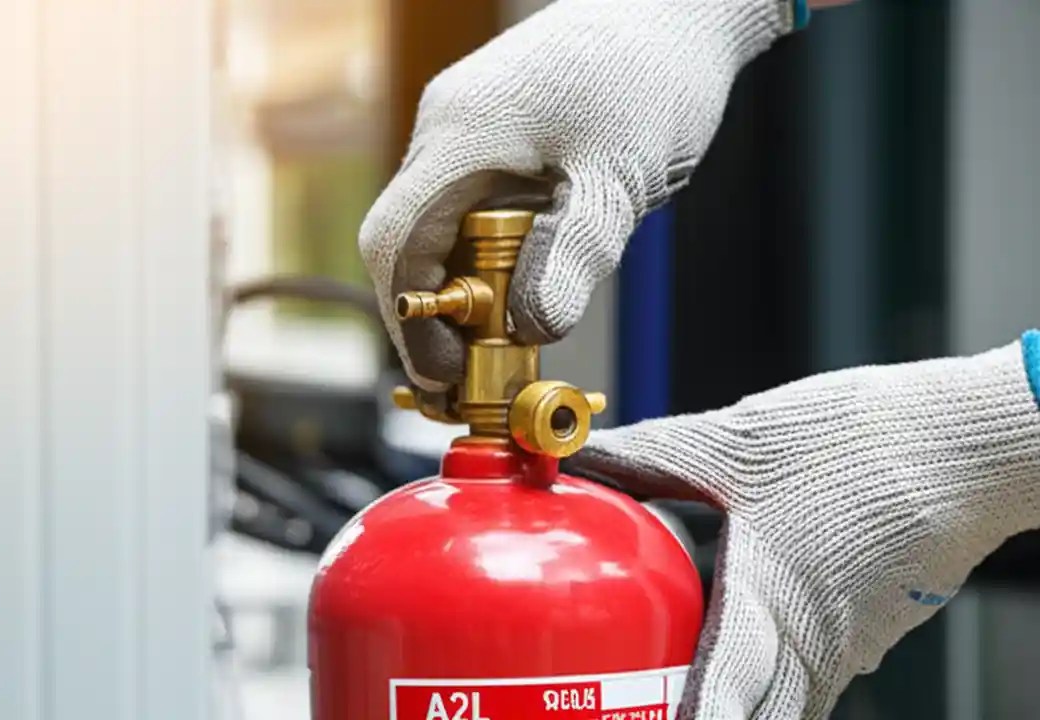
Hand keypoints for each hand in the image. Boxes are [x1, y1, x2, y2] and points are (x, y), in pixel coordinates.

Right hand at [359, 0, 795, 390]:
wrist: (682, 6)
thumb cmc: (655, 73)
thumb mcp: (619, 180)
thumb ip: (573, 256)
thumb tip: (531, 326)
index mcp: (463, 135)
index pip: (395, 242)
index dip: (406, 318)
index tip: (441, 372)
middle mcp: (448, 125)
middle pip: (408, 237)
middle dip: (436, 310)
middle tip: (479, 365)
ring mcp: (466, 122)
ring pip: (438, 221)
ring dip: (463, 280)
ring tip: (512, 325)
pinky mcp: (491, 125)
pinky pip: (465, 199)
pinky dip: (483, 247)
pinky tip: (528, 269)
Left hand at [570, 338, 1039, 718]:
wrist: (966, 443)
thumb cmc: (862, 441)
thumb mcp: (733, 442)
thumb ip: (648, 456)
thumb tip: (580, 454)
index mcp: (771, 603)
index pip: (719, 701)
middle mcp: (812, 644)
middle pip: (752, 719)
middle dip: (703, 718)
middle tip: (649, 708)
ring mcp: (846, 647)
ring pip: (780, 703)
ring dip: (734, 705)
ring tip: (680, 692)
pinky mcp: (865, 632)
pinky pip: (806, 675)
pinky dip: (766, 679)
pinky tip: (737, 648)